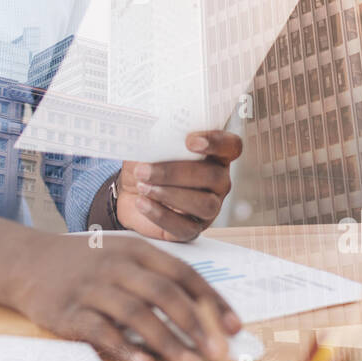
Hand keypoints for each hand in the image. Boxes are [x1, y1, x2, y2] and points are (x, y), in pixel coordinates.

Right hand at [9, 232, 241, 360]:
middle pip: (163, 294)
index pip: (182, 273)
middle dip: (195, 325)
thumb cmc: (85, 263)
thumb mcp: (122, 256)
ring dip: (167, 342)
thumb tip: (202, 311)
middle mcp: (116, 265)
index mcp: (135, 250)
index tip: (232, 326)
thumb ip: (156, 277)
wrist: (27, 262)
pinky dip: (125, 348)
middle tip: (216, 352)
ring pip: (136, 314)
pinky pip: (101, 331)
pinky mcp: (68, 311)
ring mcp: (91, 287)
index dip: (211, 300)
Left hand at [116, 130, 241, 241]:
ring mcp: (209, 208)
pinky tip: (142, 203)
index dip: (216, 142)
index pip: (231, 146)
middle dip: (176, 173)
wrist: (130, 191)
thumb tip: (146, 131)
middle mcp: (219, 182)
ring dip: (170, 195)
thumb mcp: (150, 145)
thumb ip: (157, 136)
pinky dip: (160, 215)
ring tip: (143, 187)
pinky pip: (185, 227)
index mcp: (215, 155)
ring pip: (205, 204)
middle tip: (144, 170)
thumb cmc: (148, 162)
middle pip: (213, 176)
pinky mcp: (192, 230)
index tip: (189, 141)